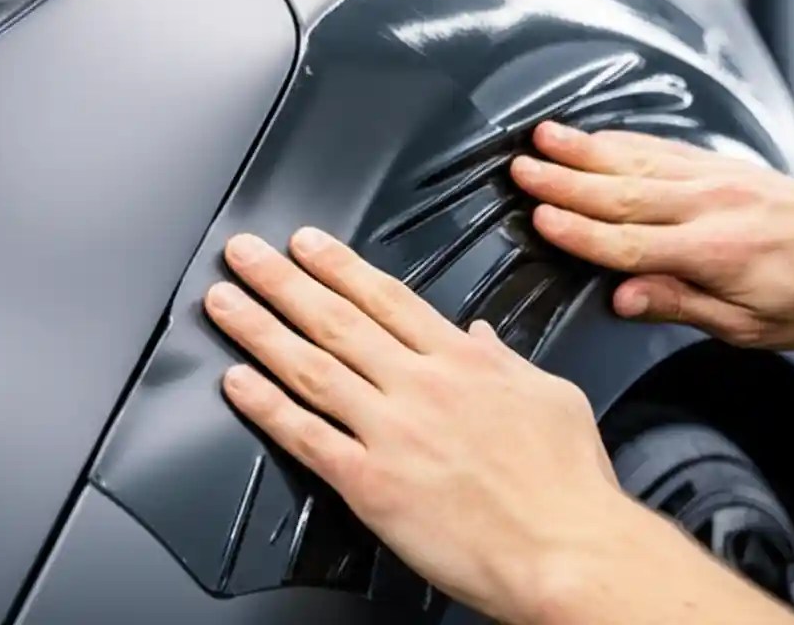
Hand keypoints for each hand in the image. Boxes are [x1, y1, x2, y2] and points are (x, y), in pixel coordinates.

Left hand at [203, 229, 793, 624]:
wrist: (568, 552)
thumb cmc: (568, 486)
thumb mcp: (552, 397)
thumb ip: (506, 361)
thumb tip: (482, 335)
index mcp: (464, 361)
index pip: (387, 297)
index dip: (338, 264)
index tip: (305, 242)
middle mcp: (420, 386)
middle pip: (337, 319)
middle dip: (283, 280)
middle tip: (244, 252)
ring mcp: (391, 432)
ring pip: (311, 366)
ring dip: (261, 329)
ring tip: (225, 302)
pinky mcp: (371, 483)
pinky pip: (306, 436)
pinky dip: (267, 406)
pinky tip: (236, 382)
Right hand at [511, 122, 793, 348]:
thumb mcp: (750, 327)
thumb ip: (681, 306)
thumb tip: (622, 298)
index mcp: (714, 253)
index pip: (628, 243)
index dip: (578, 233)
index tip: (537, 217)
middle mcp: (710, 207)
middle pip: (622, 193)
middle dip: (565, 180)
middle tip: (519, 168)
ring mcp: (717, 180)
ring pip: (636, 162)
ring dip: (585, 150)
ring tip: (543, 136)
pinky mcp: (724, 167)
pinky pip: (664, 150)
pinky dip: (625, 141)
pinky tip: (598, 136)